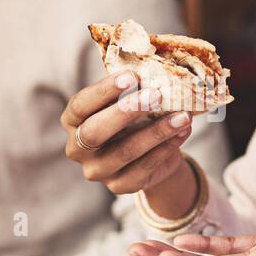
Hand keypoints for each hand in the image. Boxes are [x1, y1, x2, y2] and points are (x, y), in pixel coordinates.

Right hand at [62, 71, 194, 197]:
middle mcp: (77, 148)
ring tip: (182, 115)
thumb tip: (156, 70)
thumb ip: (131, 89)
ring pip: (126, 151)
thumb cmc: (132, 118)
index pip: (80, 105)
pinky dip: (167, 147)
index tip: (131, 76)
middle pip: (95, 132)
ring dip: (157, 131)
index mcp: (73, 121)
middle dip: (126, 112)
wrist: (148, 155)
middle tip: (155, 95)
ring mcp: (97, 170)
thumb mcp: (125, 101)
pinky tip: (183, 131)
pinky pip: (145, 167)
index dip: (104, 91)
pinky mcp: (119, 186)